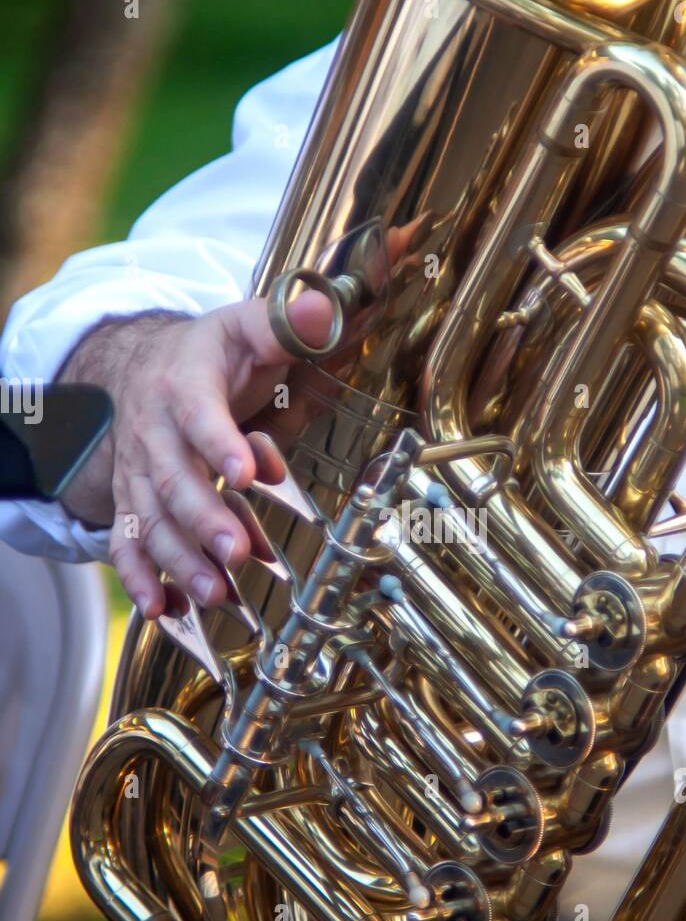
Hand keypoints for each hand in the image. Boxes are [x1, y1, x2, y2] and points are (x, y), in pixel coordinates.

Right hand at [59, 292, 330, 616]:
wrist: (144, 365)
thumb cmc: (211, 354)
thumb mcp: (247, 326)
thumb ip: (286, 323)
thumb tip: (322, 311)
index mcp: (183, 384)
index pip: (198, 413)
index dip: (219, 442)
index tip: (245, 472)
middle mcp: (153, 432)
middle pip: (171, 478)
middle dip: (202, 518)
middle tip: (235, 552)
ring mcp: (138, 472)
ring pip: (151, 519)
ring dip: (179, 559)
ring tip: (215, 592)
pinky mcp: (133, 502)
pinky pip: (128, 543)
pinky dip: (140, 578)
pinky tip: (164, 610)